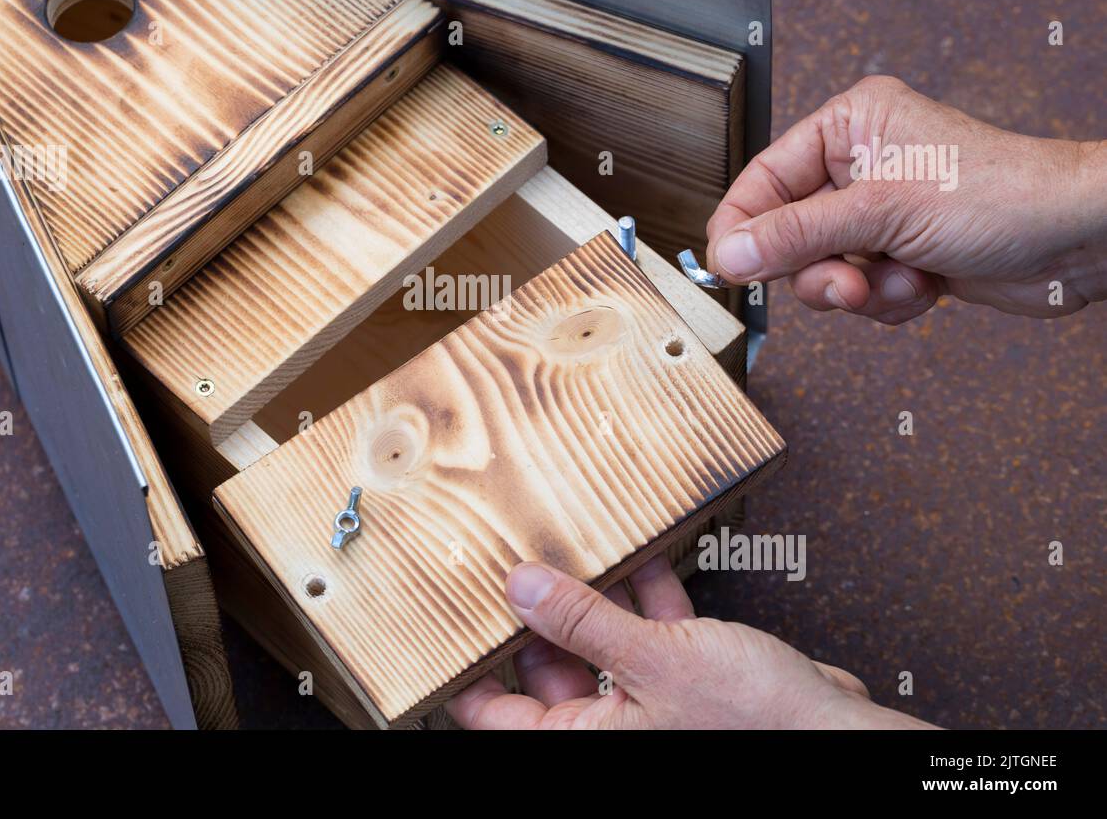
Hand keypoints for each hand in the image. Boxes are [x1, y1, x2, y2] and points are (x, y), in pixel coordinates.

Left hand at [446, 555, 933, 728]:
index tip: (447, 626)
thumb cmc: (758, 726)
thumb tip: (522, 588)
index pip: (501, 712)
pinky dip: (647, 593)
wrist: (841, 732)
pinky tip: (640, 550)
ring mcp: (652, 701)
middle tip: (510, 560)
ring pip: (602, 642)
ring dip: (594, 593)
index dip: (468, 670)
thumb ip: (584, 622)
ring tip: (567, 545)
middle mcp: (615, 728)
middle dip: (536, 612)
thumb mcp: (655, 662)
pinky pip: (652, 630)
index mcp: (588, 742)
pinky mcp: (692, 677)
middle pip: (548, 666)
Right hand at [706, 76, 1106, 322]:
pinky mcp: (900, 252)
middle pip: (787, 232)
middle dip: (819, 267)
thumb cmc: (1004, 194)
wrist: (1079, 238)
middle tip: (845, 282)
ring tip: (897, 280)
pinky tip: (923, 285)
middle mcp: (859, 166)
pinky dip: (885, 299)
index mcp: (849, 127)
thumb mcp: (882, 211)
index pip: (764, 179)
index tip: (730, 269)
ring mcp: (880, 212)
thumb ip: (796, 235)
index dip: (742, 228)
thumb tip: (730, 254)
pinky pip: (857, 289)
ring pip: (821, 269)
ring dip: (858, 288)